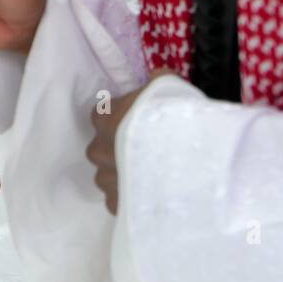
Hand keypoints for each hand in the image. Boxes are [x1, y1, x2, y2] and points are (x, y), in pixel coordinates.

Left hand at [85, 70, 173, 214]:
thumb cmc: (173, 119)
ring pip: (109, 176)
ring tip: (154, 176)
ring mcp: (105, 180)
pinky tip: (153, 194)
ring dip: (125, 175)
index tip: (138, 123)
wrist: (185, 161)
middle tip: (149, 152)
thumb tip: (156, 76)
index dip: (120, 118)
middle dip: (119, 150)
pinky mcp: (116, 204)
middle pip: (102, 149)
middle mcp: (97, 150)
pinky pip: (119, 200)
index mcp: (104, 119)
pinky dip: (132, 198)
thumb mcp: (167, 88)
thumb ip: (156, 83)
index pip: (100, 115)